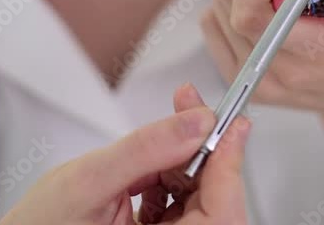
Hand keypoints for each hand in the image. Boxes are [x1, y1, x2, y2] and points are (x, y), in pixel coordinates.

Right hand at [0, 84, 250, 224]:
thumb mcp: (91, 180)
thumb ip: (146, 150)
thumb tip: (194, 122)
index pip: (223, 213)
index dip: (231, 164)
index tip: (232, 122)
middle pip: (214, 203)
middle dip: (204, 153)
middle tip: (193, 110)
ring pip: (198, 199)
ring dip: (183, 162)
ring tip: (157, 140)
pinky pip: (178, 204)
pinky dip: (167, 176)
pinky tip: (148, 163)